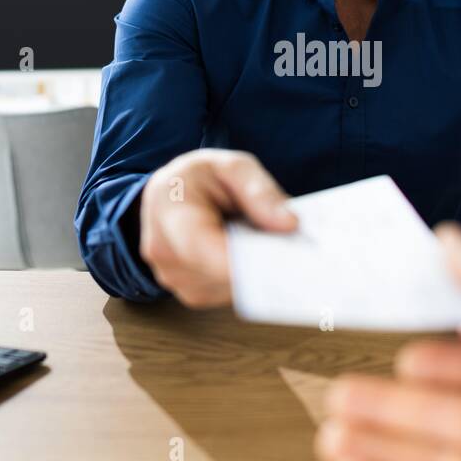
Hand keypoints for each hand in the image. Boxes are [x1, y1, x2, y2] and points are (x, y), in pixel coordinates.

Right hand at [138, 149, 296, 307]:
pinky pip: (229, 294)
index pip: (199, 245)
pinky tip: (250, 254)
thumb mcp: (232, 166)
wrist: (170, 196)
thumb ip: (260, 191)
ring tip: (263, 241)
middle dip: (261, 262)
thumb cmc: (200, 178)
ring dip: (254, 270)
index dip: (240, 260)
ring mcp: (174, 278)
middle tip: (296, 247)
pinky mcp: (191, 294)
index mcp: (169, 209)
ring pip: (230, 288)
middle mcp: (163, 251)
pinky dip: (246, 278)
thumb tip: (289, 224)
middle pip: (221, 273)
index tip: (281, 260)